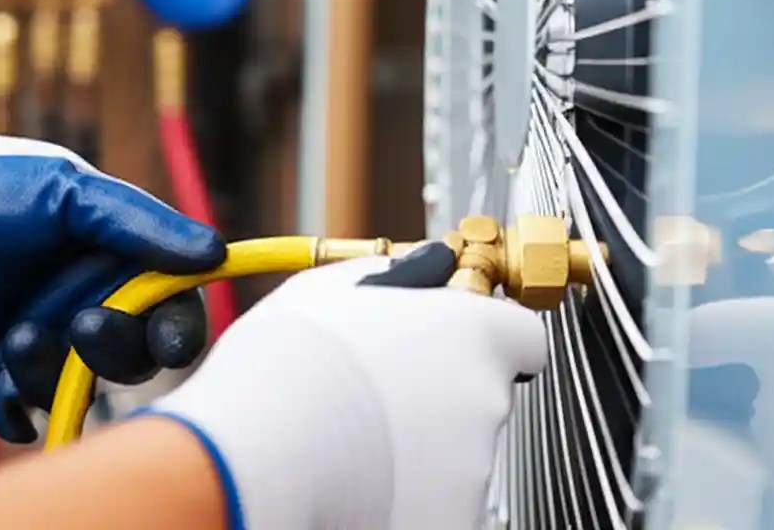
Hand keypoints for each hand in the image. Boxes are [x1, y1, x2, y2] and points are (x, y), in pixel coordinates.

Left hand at [0, 96, 225, 441]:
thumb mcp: (71, 193)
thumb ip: (144, 225)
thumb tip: (217, 255)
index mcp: (113, 261)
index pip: (170, 306)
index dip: (180, 327)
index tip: (174, 340)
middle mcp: (86, 304)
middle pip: (135, 354)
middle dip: (118, 348)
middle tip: (84, 324)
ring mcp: (42, 341)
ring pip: (81, 385)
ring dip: (58, 370)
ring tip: (16, 335)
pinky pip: (23, 413)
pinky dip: (19, 411)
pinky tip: (4, 390)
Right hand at [143, 243, 547, 528]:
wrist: (251, 459)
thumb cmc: (283, 371)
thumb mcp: (332, 288)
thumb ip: (398, 274)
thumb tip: (425, 267)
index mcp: (475, 336)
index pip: (521, 338)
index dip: (484, 341)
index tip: (453, 346)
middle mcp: (488, 403)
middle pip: (480, 397)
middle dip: (438, 397)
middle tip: (373, 396)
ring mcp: (473, 472)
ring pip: (455, 456)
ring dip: (418, 449)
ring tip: (348, 441)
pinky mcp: (451, 521)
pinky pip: (436, 502)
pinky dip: (405, 496)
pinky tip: (355, 482)